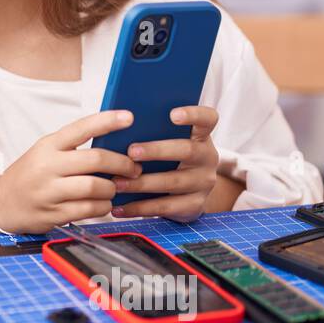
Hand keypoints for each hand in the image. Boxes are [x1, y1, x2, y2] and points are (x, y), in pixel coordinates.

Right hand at [0, 110, 142, 234]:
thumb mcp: (43, 154)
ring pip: (95, 187)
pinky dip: (103, 206)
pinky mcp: (53, 213)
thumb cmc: (28, 177)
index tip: (129, 117)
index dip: (107, 121)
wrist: (0, 206)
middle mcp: (47, 166)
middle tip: (133, 168)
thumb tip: (114, 148)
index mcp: (47, 146)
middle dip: (122, 163)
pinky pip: (89, 209)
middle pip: (95, 159)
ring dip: (112, 189)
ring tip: (113, 188)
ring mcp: (49, 191)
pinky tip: (102, 203)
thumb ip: (72, 150)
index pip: (81, 128)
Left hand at [110, 105, 218, 222]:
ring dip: (142, 183)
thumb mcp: (166, 142)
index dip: (193, 114)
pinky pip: (165, 207)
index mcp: (200, 135)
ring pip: (173, 182)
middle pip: (187, 150)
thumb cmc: (167, 159)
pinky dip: (139, 208)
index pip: (207, 118)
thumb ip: (152, 132)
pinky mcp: (195, 205)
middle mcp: (207, 157)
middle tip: (131, 151)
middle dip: (157, 150)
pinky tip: (119, 208)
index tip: (173, 114)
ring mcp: (204, 182)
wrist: (187, 194)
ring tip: (117, 183)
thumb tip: (116, 123)